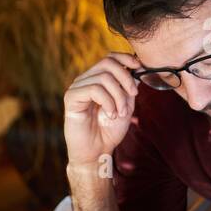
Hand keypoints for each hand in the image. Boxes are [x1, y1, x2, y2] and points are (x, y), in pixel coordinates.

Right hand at [63, 52, 142, 166]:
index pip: (110, 57)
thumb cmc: (109, 131)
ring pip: (103, 77)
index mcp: (98, 80)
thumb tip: (134, 69)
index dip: (125, 57)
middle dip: (125, 78)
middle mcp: (86, 80)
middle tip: (133, 95)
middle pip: (107, 63)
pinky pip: (94, 89)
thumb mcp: (126, 106)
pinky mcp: (71, 98)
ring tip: (120, 113)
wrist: (97, 152)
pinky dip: (108, 101)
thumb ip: (129, 88)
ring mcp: (77, 88)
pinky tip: (110, 114)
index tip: (139, 67)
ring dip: (118, 96)